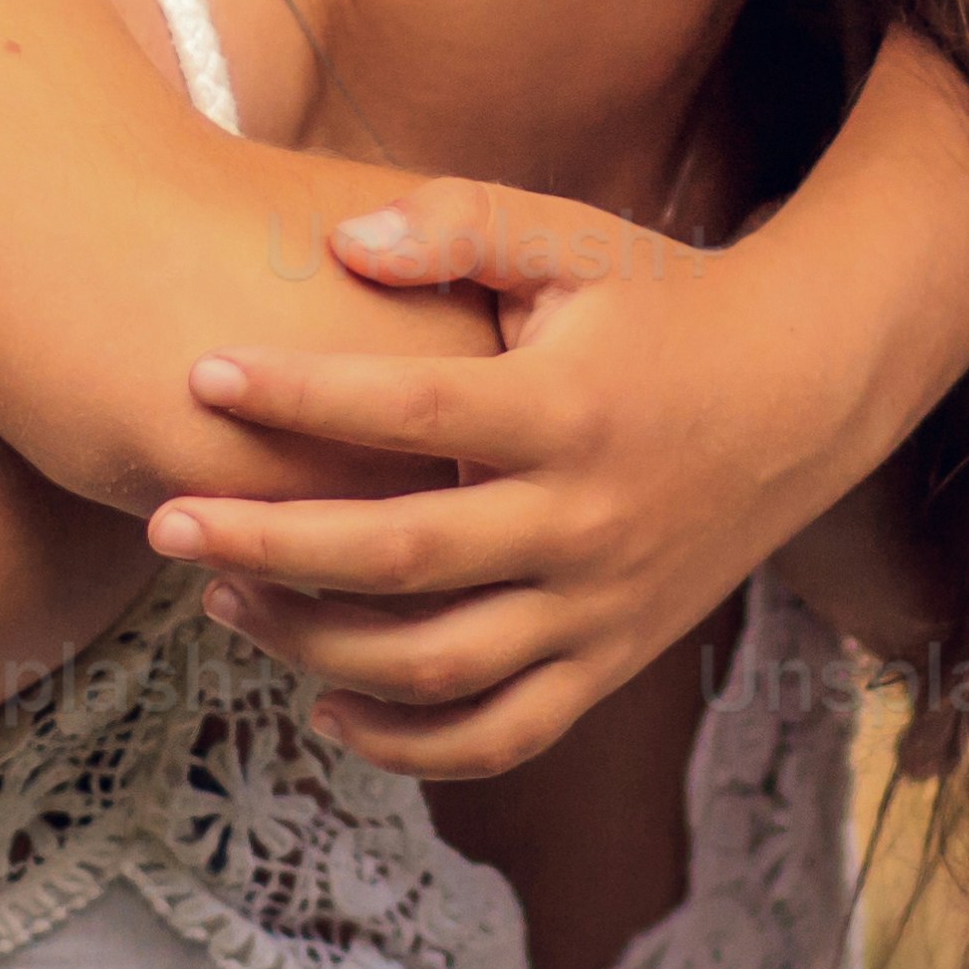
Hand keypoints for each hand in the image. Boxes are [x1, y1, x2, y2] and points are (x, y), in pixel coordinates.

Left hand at [146, 179, 826, 781]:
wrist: (804, 392)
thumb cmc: (663, 303)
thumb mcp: (574, 241)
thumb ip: (460, 225)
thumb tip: (340, 242)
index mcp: (569, 410)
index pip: (413, 412)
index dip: (301, 396)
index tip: (201, 375)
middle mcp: (586, 521)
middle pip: (402, 558)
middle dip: (268, 543)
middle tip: (165, 523)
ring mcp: (600, 606)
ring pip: (438, 664)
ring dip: (315, 644)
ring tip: (224, 598)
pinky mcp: (610, 659)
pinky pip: (503, 734)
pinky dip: (409, 743)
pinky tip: (324, 704)